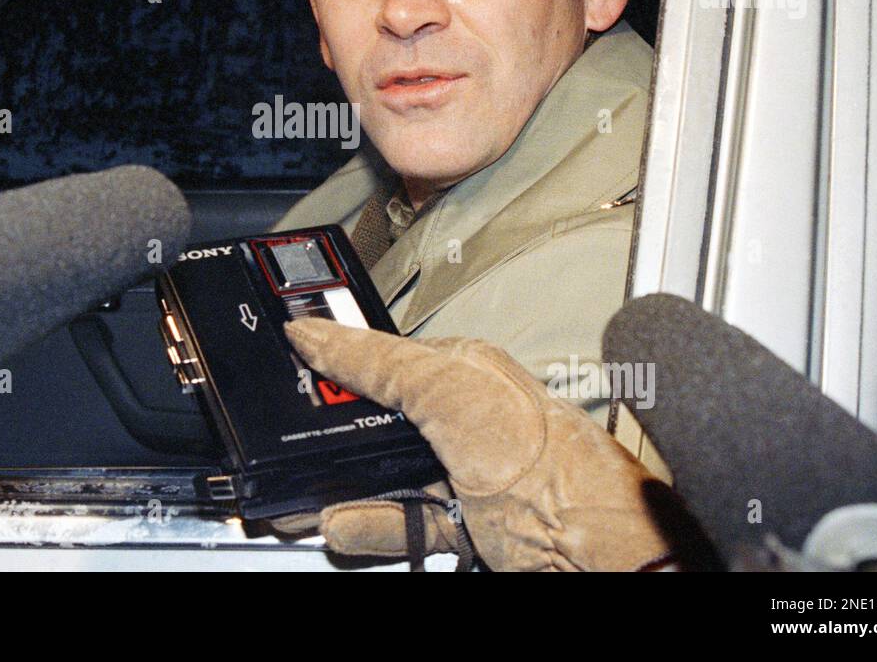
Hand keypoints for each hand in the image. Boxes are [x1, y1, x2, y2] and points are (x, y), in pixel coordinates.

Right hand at [283, 318, 674, 571]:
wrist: (589, 547)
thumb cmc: (544, 460)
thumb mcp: (446, 391)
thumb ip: (378, 360)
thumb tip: (315, 331)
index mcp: (463, 369)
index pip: (382, 354)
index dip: (335, 360)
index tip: (289, 363)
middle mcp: (462, 417)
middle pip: (378, 418)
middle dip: (330, 431)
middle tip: (287, 435)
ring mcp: (461, 473)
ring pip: (384, 474)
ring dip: (343, 482)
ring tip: (304, 489)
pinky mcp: (462, 522)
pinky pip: (401, 519)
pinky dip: (369, 522)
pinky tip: (343, 520)